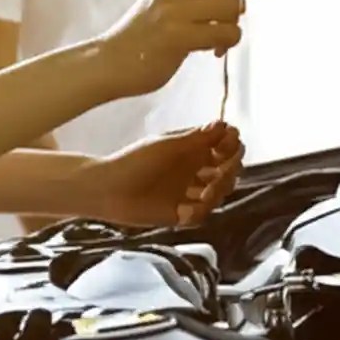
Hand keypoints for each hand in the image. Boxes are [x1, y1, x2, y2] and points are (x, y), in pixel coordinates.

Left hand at [84, 123, 243, 227]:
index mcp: (194, 149)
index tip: (224, 148)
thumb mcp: (167, 146)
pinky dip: (198, 212)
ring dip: (217, 193)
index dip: (233, 147)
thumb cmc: (134, 161)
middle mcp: (196, 169)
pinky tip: (183, 211)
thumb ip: (198, 139)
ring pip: (220, 193)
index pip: (228, 145)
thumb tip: (225, 125)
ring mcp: (189, 191)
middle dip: (229, 172)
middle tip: (218, 175)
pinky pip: (201, 214)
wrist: (106, 190)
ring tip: (203, 196)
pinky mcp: (181, 213)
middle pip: (230, 170)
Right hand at [95, 0, 243, 98]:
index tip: (224, 18)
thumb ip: (188, 1)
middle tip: (225, 30)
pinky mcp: (175, 36)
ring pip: (230, 7)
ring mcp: (171, 11)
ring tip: (218, 44)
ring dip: (233, 29)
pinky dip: (227, 43)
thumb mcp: (160, 8)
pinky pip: (223, 32)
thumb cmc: (138, 43)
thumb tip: (234, 3)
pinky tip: (212, 53)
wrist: (106, 65)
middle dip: (236, 11)